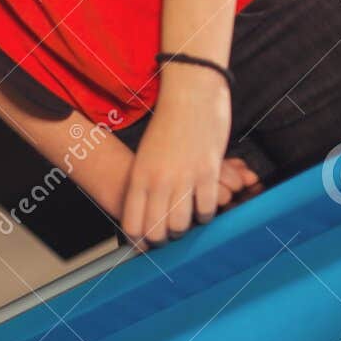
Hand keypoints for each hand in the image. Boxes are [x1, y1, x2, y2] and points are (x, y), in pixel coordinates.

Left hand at [121, 64, 232, 244]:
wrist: (190, 94)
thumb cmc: (167, 127)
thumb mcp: (146, 158)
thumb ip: (145, 184)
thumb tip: (147, 212)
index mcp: (138, 178)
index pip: (132, 224)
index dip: (139, 241)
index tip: (146, 245)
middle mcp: (158, 182)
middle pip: (156, 231)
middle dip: (163, 240)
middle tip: (170, 236)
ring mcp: (183, 178)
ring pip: (180, 225)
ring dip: (185, 230)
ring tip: (188, 223)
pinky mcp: (207, 172)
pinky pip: (206, 209)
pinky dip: (207, 215)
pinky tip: (205, 209)